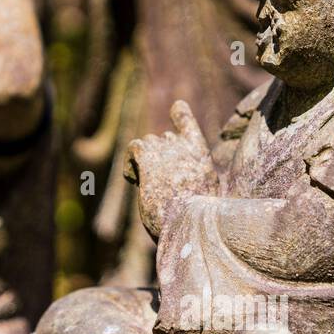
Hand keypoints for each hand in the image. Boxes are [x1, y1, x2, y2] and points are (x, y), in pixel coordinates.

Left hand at [124, 101, 217, 238]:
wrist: (189, 225)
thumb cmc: (194, 220)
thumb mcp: (202, 195)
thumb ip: (191, 178)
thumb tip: (172, 177)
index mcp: (201, 157)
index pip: (188, 123)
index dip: (181, 115)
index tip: (176, 107)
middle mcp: (184, 148)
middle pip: (163, 138)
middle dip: (158, 156)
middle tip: (161, 183)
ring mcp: (167, 151)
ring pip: (148, 143)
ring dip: (144, 161)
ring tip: (148, 185)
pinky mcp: (150, 159)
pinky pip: (134, 147)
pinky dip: (130, 162)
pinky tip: (133, 179)